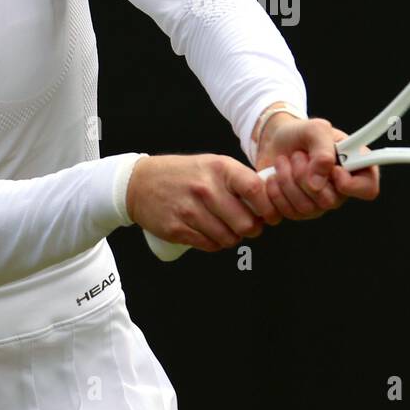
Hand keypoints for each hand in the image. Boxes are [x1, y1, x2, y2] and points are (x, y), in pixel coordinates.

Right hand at [126, 154, 278, 251]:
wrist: (139, 183)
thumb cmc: (182, 174)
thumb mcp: (211, 165)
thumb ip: (238, 180)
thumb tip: (267, 202)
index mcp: (219, 168)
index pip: (255, 189)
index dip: (268, 207)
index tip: (270, 214)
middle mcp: (206, 188)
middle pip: (245, 223)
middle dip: (252, 229)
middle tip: (248, 226)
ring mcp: (190, 210)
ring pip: (228, 238)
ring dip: (233, 238)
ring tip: (227, 229)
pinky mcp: (177, 229)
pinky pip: (210, 245)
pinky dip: (215, 243)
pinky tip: (212, 234)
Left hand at [256, 117, 380, 221]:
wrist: (274, 140)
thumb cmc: (301, 134)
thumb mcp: (316, 129)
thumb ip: (322, 150)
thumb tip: (317, 183)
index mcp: (355, 168)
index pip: (368, 189)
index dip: (350, 184)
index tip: (332, 169)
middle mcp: (339, 191)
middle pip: (329, 201)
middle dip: (305, 176)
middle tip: (298, 155)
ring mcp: (318, 205)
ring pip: (305, 209)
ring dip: (287, 180)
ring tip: (283, 161)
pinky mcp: (296, 211)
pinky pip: (284, 214)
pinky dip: (274, 192)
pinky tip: (273, 177)